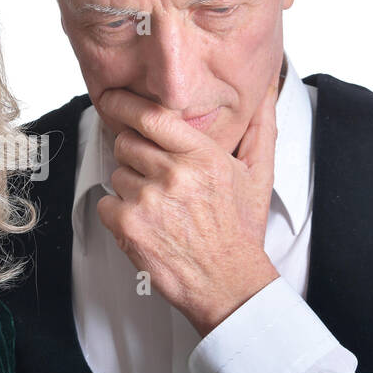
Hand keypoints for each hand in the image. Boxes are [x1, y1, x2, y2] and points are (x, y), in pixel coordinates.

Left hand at [95, 78, 281, 336]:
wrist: (227, 282)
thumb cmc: (238, 231)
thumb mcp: (257, 174)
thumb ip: (260, 126)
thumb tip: (267, 89)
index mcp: (203, 156)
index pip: (152, 116)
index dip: (126, 105)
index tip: (114, 100)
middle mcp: (175, 174)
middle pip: (127, 143)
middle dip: (135, 157)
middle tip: (156, 178)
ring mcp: (149, 200)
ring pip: (117, 174)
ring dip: (131, 188)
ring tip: (160, 207)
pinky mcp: (129, 226)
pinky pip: (105, 203)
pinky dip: (117, 214)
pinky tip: (145, 223)